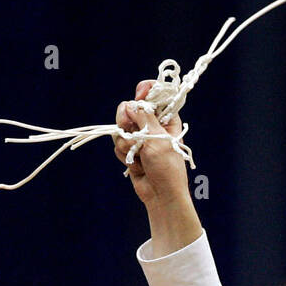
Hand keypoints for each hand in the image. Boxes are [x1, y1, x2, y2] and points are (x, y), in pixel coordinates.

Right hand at [114, 80, 191, 207]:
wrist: (161, 194)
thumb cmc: (166, 167)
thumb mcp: (157, 138)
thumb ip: (143, 118)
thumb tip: (129, 105)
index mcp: (166, 118)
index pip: (155, 95)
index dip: (146, 91)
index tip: (139, 95)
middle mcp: (152, 125)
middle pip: (130, 109)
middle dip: (126, 119)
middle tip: (128, 127)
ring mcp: (140, 138)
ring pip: (121, 128)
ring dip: (127, 143)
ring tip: (139, 156)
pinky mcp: (130, 151)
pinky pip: (118, 144)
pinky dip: (125, 155)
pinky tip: (137, 166)